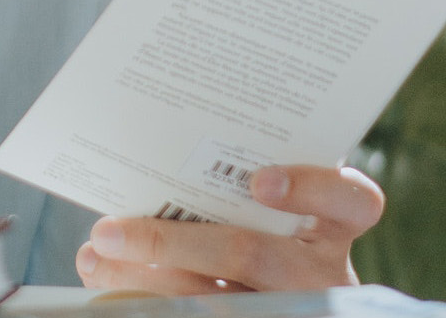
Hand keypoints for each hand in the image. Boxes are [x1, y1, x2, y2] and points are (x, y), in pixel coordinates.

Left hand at [76, 165, 383, 294]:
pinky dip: (148, 298)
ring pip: (215, 298)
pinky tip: (108, 281)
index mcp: (332, 223)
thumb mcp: (274, 200)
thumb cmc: (268, 219)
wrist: (281, 288)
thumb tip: (150, 144)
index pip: (351, 202)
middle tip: (108, 231)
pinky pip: (200, 313)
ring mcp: (293, 303)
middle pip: (250, 255)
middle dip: (170, 243)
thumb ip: (231, 177)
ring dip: (143, 277)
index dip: (311, 189)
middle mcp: (321, 269)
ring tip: (94, 257)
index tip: (259, 182)